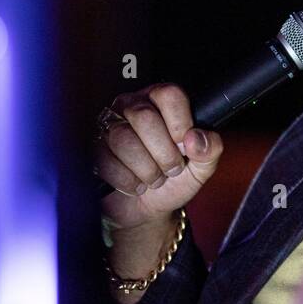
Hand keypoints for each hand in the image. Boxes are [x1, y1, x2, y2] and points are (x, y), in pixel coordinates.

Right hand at [94, 83, 221, 232]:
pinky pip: (106, 161)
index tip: (186, 146)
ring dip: (146, 169)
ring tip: (154, 178)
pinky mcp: (92, 149)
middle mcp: (131, 107)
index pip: (170, 95)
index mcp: (160, 102)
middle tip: (171, 168)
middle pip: (144, 117)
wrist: (147, 208)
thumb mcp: (201, 167)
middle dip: (164, 153)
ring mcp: (108, 126)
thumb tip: (197, 139)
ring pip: (123, 139)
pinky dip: (128, 182)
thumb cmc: (172, 180)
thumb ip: (210, 149)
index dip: (181, 124)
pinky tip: (136, 184)